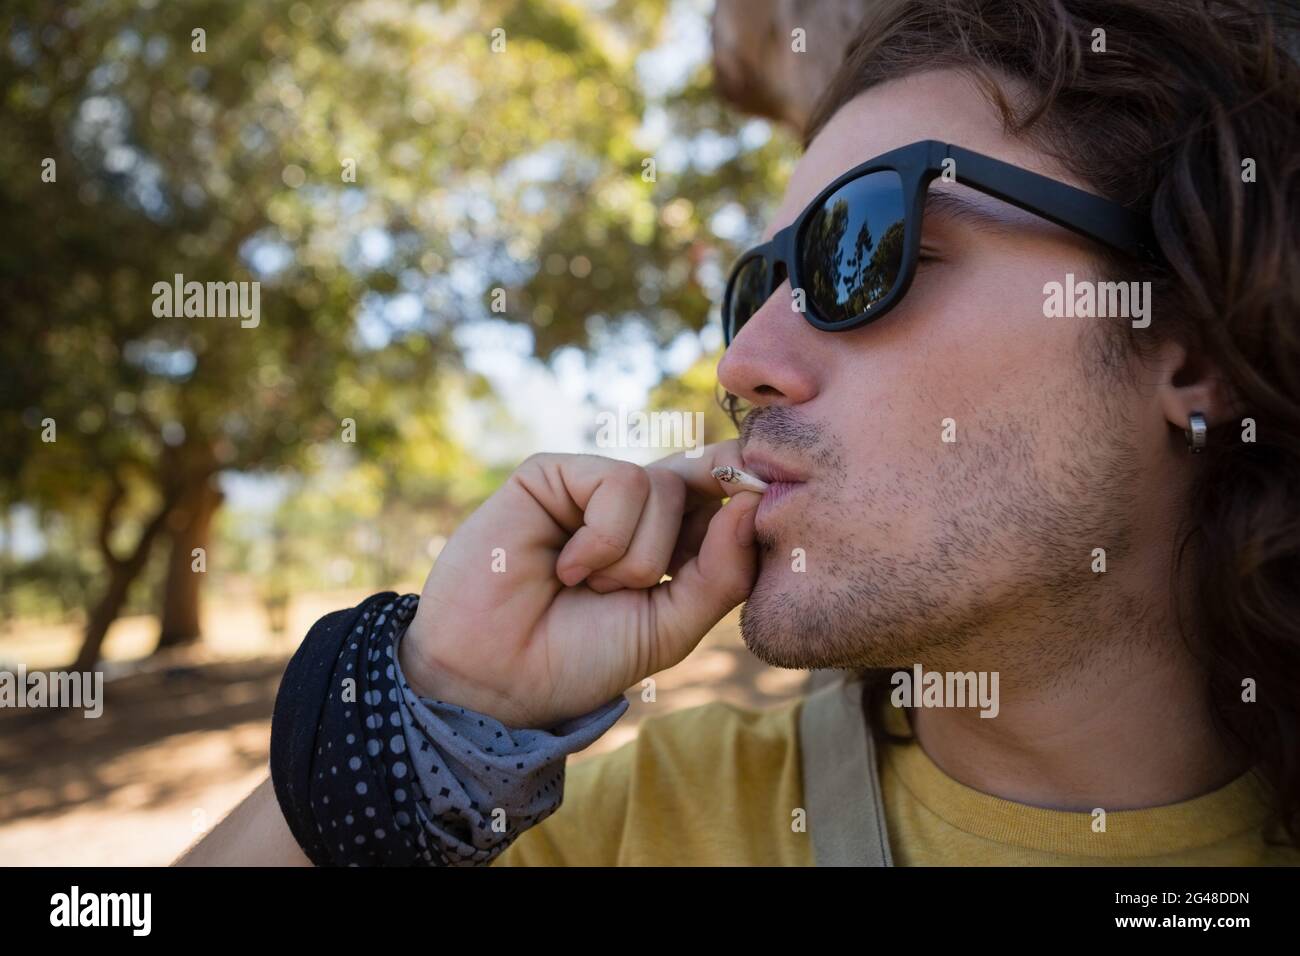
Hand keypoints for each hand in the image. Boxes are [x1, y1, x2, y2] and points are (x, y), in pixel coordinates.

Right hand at [398, 440, 760, 727]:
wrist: (498, 678)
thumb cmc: (579, 658)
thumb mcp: (671, 628)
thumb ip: (722, 573)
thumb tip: (751, 505)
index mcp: (667, 540)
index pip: (723, 496)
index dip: (746, 494)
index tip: (764, 501)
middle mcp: (631, 508)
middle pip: (702, 481)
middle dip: (689, 535)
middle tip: (648, 582)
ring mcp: (590, 487)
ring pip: (664, 486)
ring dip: (637, 556)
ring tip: (588, 586)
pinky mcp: (551, 474)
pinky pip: (618, 482)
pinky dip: (603, 539)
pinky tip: (566, 568)